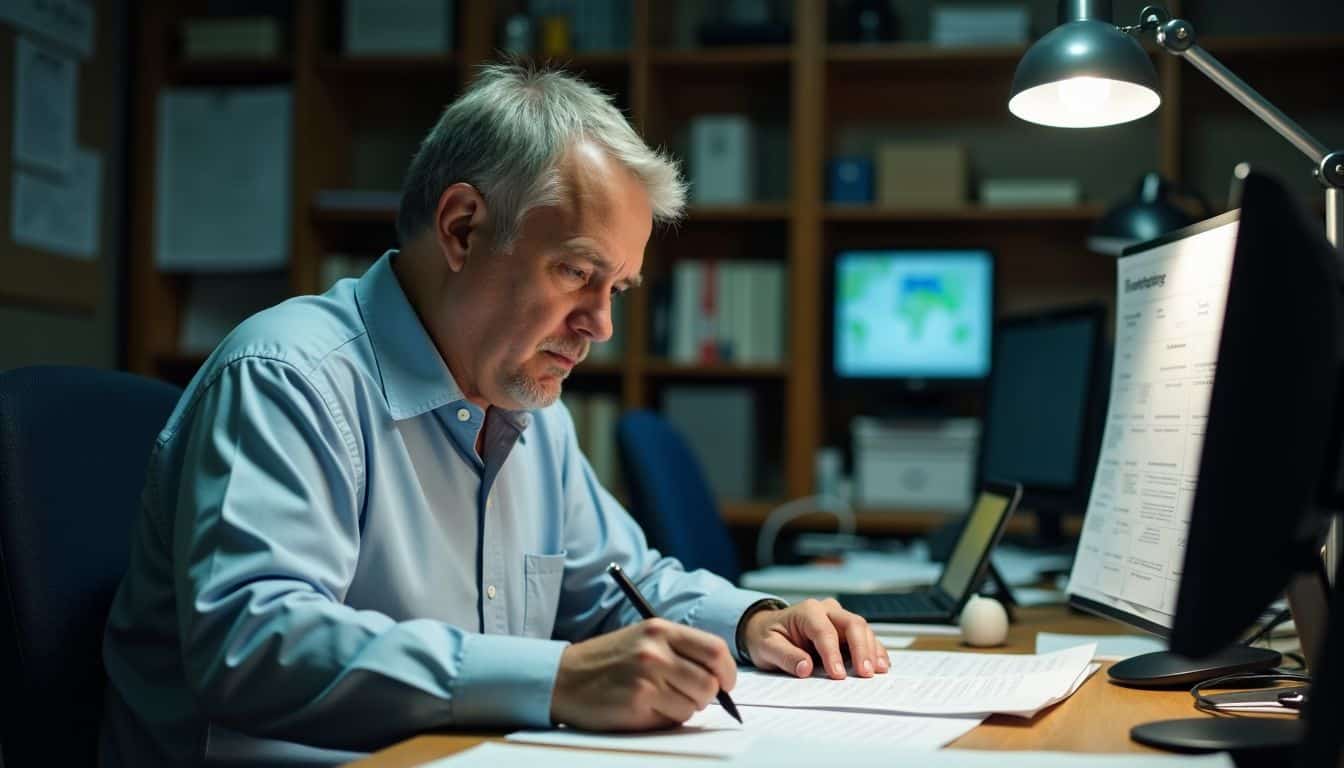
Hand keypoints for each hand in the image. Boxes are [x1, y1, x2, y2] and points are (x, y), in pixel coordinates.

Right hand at [550, 618, 736, 729]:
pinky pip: (672, 720)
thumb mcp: (643, 639)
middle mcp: (656, 651)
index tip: (726, 683)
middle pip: (710, 682)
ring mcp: (647, 678)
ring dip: (683, 709)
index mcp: (660, 629)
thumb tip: (720, 676)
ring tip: (658, 699)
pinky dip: (664, 719)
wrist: (564, 678)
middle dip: (707, 696)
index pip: (715, 650)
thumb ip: (679, 650)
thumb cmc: (607, 661)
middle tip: (690, 696)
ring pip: (693, 706)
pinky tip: (644, 707)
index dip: (727, 671)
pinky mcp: (638, 703)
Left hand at [740, 598, 889, 679]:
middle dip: (861, 649)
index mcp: (807, 611)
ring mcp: (838, 618)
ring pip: (863, 629)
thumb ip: (785, 657)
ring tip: (876, 672)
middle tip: (865, 673)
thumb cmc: (767, 637)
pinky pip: (865, 637)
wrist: (767, 629)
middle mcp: (826, 610)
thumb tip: (805, 668)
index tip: (838, 675)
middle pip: (852, 624)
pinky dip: (874, 650)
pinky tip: (880, 665)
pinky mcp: (845, 630)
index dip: (832, 654)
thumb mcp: (767, 648)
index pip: (824, 631)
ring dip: (871, 650)